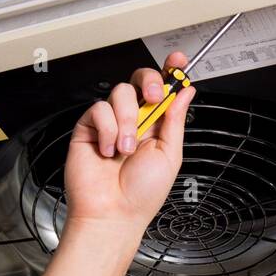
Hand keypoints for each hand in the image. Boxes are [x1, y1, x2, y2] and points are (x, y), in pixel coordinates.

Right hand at [62, 52, 194, 236]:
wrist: (113, 213)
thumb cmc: (141, 195)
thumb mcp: (170, 156)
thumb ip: (175, 121)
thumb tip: (185, 93)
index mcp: (156, 127)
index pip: (163, 90)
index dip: (170, 72)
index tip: (178, 62)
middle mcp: (134, 121)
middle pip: (140, 80)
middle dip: (149, 83)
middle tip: (153, 100)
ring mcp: (111, 123)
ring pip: (121, 93)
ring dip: (127, 121)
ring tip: (125, 149)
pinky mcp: (89, 127)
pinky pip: (99, 109)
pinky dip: (107, 130)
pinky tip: (107, 150)